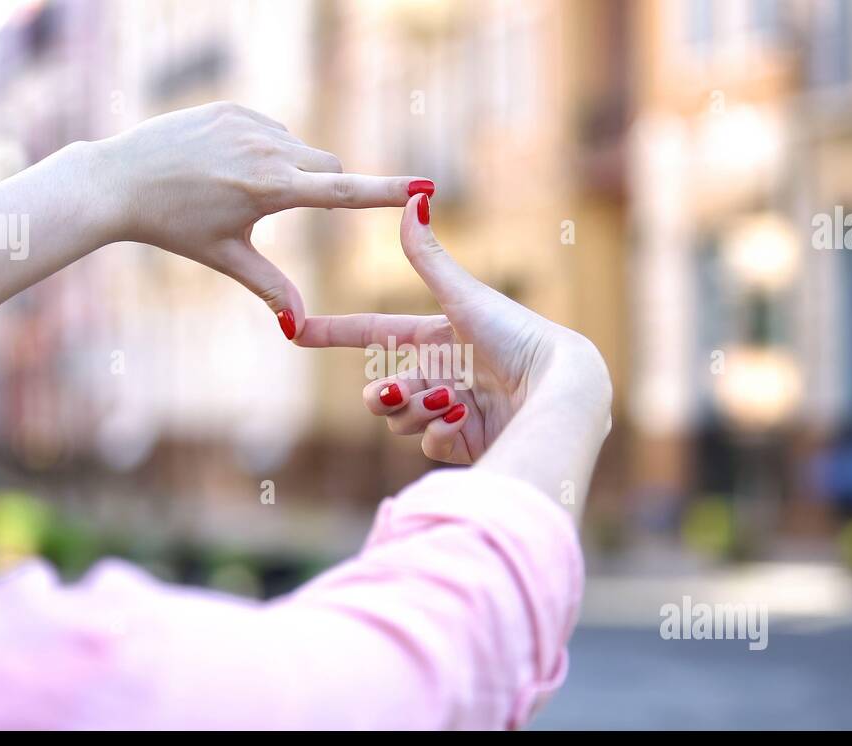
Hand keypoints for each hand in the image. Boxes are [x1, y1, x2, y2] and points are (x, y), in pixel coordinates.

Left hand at [96, 101, 432, 338]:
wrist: (118, 180)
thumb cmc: (173, 226)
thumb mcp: (226, 257)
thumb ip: (271, 288)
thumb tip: (299, 330)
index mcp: (270, 189)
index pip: (343, 191)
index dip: (387, 192)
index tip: (425, 187)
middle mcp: (266, 148)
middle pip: (328, 166)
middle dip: (326, 186)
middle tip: (294, 209)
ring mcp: (249, 122)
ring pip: (299, 148)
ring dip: (292, 169)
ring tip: (241, 189)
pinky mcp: (233, 107)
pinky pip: (273, 128)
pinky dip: (267, 148)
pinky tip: (227, 165)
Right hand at [296, 195, 610, 513]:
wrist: (555, 388)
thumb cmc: (517, 334)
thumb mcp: (465, 295)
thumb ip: (429, 256)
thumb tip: (415, 195)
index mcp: (437, 337)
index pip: (374, 333)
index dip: (333, 332)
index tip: (295, 330)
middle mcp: (441, 374)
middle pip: (381, 392)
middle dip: (383, 395)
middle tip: (397, 393)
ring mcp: (450, 411)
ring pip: (400, 421)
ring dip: (416, 410)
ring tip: (451, 400)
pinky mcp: (465, 444)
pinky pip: (428, 444)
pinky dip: (440, 431)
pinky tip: (465, 419)